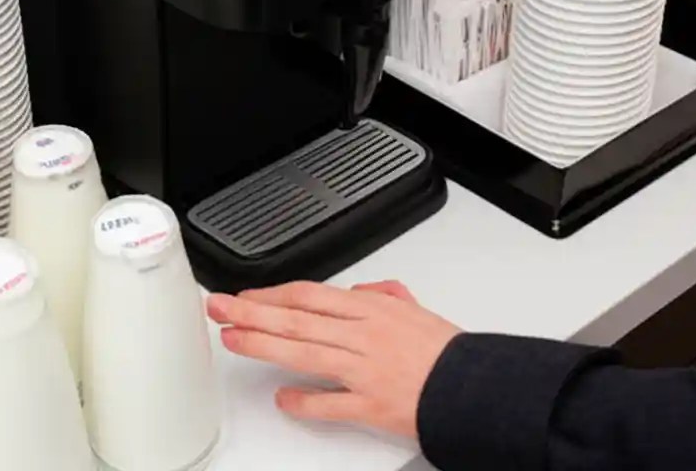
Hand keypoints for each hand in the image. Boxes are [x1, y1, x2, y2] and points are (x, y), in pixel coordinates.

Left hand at [207, 280, 461, 437]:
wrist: (476, 387)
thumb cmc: (446, 354)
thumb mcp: (415, 311)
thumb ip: (384, 296)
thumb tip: (361, 291)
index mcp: (372, 309)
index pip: (309, 295)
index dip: (271, 294)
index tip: (245, 296)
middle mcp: (364, 335)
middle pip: (297, 319)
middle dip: (251, 312)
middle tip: (219, 308)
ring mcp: (365, 369)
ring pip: (304, 352)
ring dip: (263, 344)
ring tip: (234, 339)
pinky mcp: (372, 404)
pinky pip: (330, 401)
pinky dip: (304, 400)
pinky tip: (282, 397)